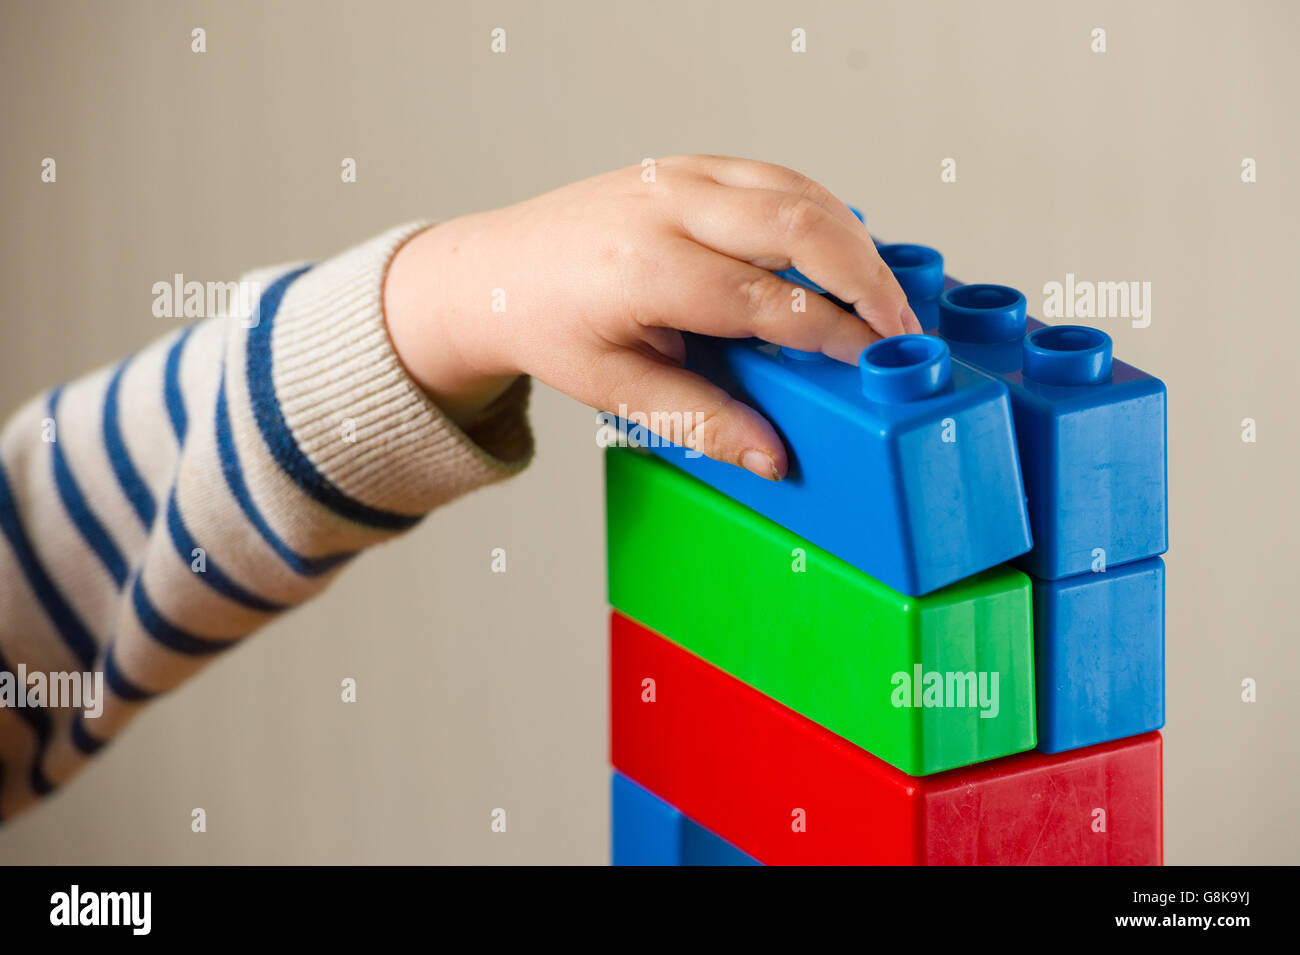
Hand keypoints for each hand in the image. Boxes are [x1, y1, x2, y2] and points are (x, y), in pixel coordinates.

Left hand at [383, 155, 919, 479]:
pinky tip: (844, 256)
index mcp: (646, 268)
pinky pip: (777, 177)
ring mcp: (679, 173)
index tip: (876, 366)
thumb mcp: (616, 391)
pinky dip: (822, 213)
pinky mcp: (690, 164)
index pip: (770, 300)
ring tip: (886, 299)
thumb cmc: (550, 327)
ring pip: (798, 191)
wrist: (497, 270)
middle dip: (867, 279)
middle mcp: (667, 206)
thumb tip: (774, 458)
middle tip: (904, 330)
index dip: (835, 335)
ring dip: (854, 242)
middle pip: (800, 226)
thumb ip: (702, 421)